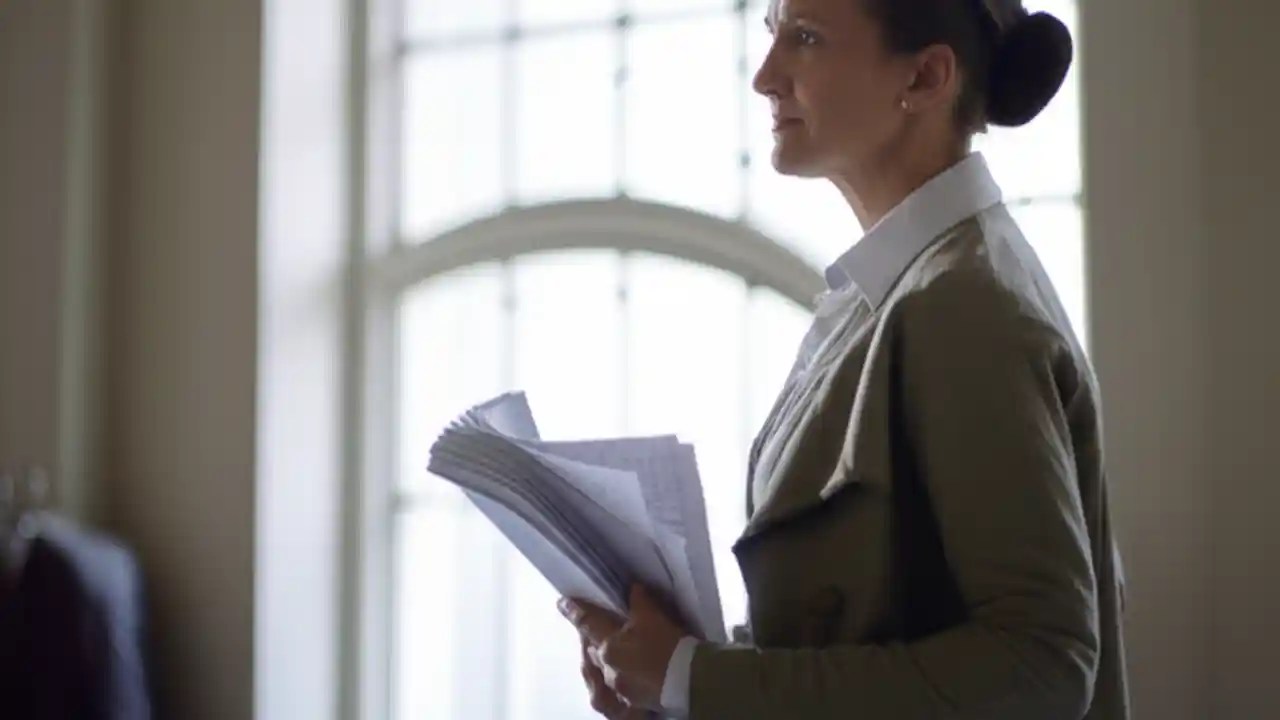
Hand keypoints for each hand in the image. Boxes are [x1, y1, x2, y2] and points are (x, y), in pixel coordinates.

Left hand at [559, 584, 685, 711]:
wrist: (688, 681)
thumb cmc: (668, 645)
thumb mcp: (653, 617)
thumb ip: (639, 602)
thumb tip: (633, 589)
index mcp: (608, 646)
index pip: (587, 623)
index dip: (574, 611)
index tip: (561, 602)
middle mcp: (607, 670)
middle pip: (592, 651)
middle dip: (590, 640)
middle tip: (592, 631)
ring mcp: (617, 691)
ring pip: (600, 675)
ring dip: (600, 662)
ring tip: (606, 655)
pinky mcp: (630, 706)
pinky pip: (613, 695)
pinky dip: (613, 684)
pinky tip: (619, 681)